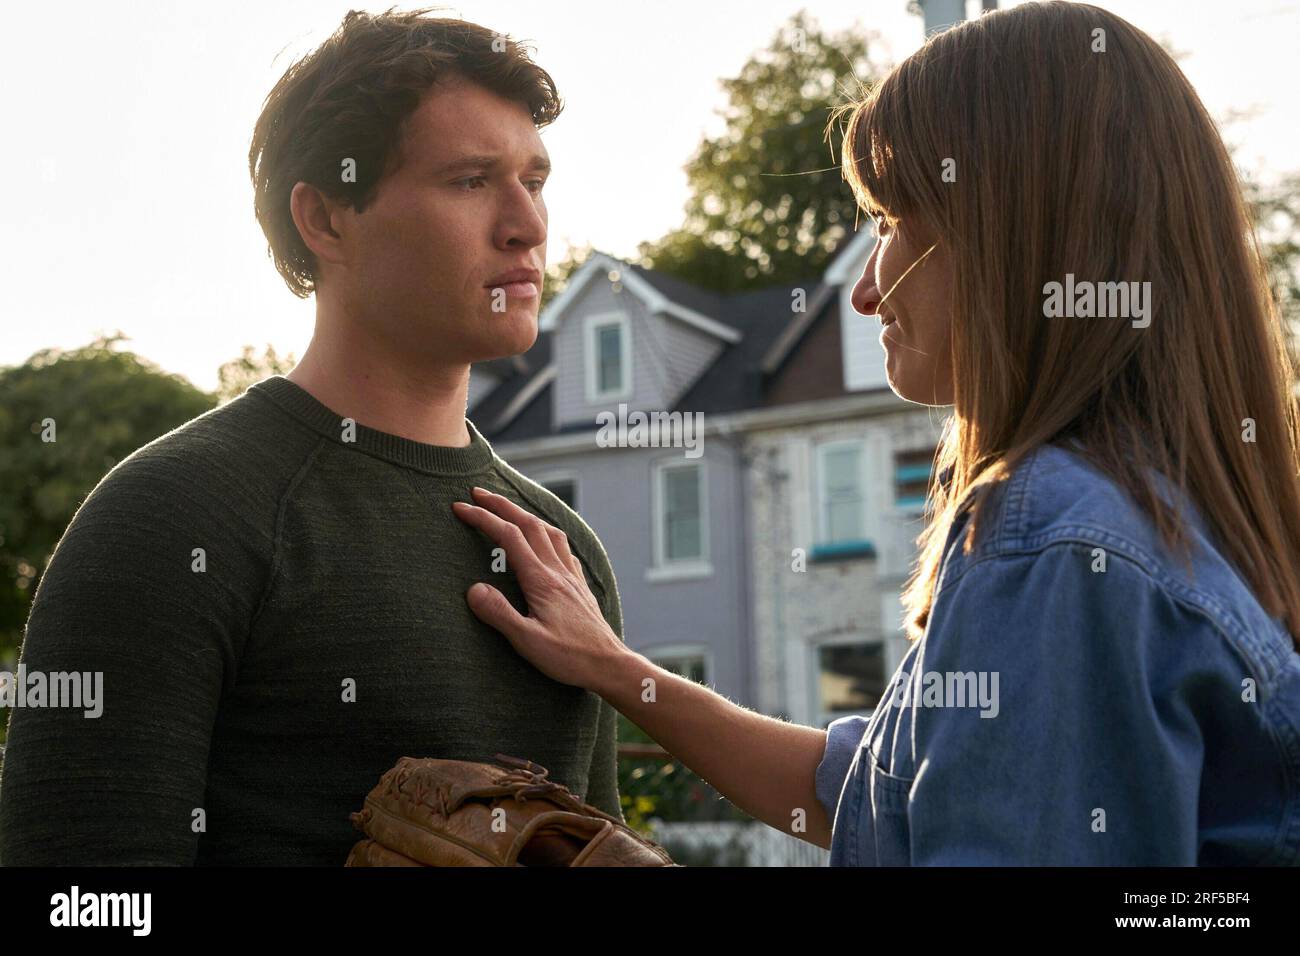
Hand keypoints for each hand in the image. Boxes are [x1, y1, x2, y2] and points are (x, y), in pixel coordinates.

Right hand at [451, 487, 626, 692]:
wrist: (610, 665)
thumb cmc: (569, 657)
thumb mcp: (528, 642)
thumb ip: (499, 614)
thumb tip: (473, 589)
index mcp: (541, 580)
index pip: (508, 537)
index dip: (483, 518)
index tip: (460, 508)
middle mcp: (558, 571)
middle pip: (529, 524)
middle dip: (501, 505)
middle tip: (478, 493)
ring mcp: (572, 576)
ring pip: (549, 531)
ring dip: (525, 514)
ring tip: (509, 509)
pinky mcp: (580, 585)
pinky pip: (564, 547)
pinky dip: (548, 533)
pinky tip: (547, 540)